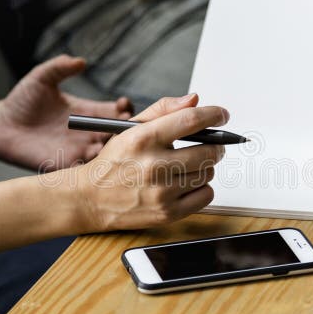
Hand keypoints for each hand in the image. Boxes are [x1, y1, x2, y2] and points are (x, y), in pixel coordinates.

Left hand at [0, 55, 131, 170]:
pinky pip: (87, 169)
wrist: (0, 126)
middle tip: (124, 125)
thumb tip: (81, 61)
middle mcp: (86, 132)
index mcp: (86, 111)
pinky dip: (96, 166)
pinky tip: (97, 157)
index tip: (124, 105)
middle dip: (125, 130)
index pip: (115, 111)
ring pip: (106, 153)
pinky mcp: (66, 165)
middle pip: (116, 133)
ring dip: (113, 149)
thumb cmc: (21, 101)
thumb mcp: (41, 78)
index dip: (125, 109)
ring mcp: (78, 150)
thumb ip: (59, 68)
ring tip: (110, 140)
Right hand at [74, 94, 228, 231]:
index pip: (190, 120)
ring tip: (188, 166)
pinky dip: (202, 188)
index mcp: (143, 139)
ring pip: (208, 173)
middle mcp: (153, 165)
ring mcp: (161, 192)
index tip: (222, 115)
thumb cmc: (114, 161)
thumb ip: (164, 110)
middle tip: (211, 144)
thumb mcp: (131, 128)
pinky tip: (186, 183)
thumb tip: (195, 100)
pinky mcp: (168, 213)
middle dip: (215, 145)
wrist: (90, 198)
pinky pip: (206, 196)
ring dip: (205, 167)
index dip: (214, 115)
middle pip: (208, 151)